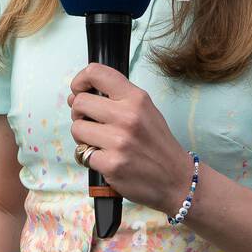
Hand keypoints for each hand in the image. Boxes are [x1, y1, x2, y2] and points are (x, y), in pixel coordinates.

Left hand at [67, 63, 191, 215]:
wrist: (176, 178)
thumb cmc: (156, 143)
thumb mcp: (145, 110)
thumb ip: (117, 99)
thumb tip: (76, 96)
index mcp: (136, 98)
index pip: (96, 73)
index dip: (80, 80)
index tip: (78, 90)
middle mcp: (127, 116)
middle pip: (80, 102)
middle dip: (79, 113)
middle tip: (91, 123)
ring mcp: (119, 141)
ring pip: (77, 128)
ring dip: (83, 137)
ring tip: (99, 142)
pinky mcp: (111, 165)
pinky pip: (82, 154)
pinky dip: (89, 158)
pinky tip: (105, 158)